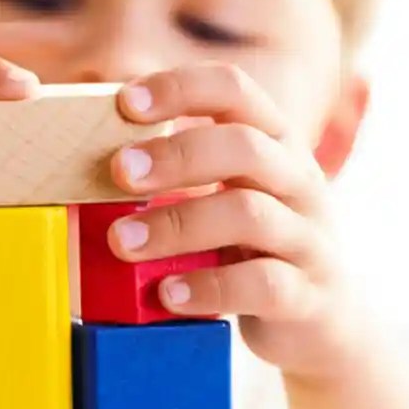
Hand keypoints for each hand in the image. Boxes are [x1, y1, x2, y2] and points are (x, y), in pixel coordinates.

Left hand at [108, 63, 354, 377]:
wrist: (323, 321)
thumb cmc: (253, 246)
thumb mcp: (227, 196)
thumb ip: (178, 174)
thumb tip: (85, 159)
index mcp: (274, 143)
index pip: (235, 90)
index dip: (180, 88)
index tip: (123, 102)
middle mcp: (298, 180)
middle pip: (245, 146)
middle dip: (176, 155)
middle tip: (117, 172)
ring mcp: (308, 238)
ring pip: (249, 214)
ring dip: (177, 224)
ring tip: (122, 241)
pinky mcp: (308, 296)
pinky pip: (262, 284)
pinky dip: (208, 288)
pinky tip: (167, 294)